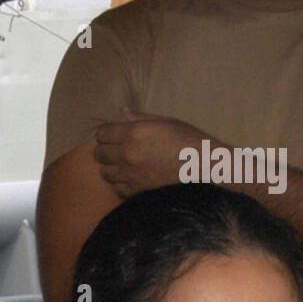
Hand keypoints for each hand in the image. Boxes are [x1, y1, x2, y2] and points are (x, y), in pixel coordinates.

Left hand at [94, 110, 215, 198]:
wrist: (203, 163)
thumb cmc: (188, 138)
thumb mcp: (166, 121)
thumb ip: (140, 118)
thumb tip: (122, 112)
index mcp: (133, 133)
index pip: (102, 134)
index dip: (106, 134)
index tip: (112, 135)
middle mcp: (127, 154)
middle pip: (99, 154)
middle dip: (105, 150)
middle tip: (117, 149)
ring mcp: (131, 174)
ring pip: (105, 173)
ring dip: (112, 168)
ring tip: (123, 165)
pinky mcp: (137, 189)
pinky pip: (117, 188)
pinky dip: (121, 184)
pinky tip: (131, 178)